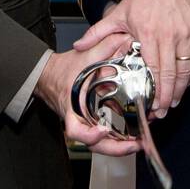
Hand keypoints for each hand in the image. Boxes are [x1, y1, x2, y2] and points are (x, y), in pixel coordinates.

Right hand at [35, 35, 139, 156]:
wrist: (49, 75)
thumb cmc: (62, 70)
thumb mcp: (83, 57)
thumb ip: (104, 48)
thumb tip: (124, 40)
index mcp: (72, 107)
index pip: (75, 130)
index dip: (89, 135)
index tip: (102, 130)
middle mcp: (78, 119)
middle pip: (93, 145)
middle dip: (115, 148)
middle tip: (134, 144)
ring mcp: (85, 124)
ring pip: (100, 145)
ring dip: (120, 147)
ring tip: (140, 142)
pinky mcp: (91, 124)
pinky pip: (104, 137)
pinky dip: (118, 140)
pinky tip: (134, 137)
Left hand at [72, 0, 189, 115]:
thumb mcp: (117, 14)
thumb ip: (98, 33)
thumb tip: (78, 46)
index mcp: (149, 34)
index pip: (154, 70)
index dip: (155, 91)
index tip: (153, 106)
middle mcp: (171, 35)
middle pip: (172, 75)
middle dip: (169, 97)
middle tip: (164, 112)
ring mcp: (187, 33)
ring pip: (187, 69)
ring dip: (182, 88)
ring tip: (175, 102)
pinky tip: (185, 83)